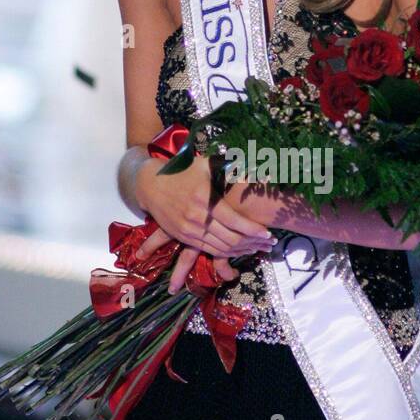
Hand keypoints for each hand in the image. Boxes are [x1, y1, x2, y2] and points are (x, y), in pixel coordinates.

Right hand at [135, 155, 274, 290]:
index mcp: (206, 199)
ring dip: (242, 251)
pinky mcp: (184, 237)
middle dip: (253, 244)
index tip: (269, 234)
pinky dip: (226, 254)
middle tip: (269, 245)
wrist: (151, 185)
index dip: (254, 230)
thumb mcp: (206, 165)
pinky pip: (209, 250)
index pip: (236, 221)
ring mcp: (190, 230)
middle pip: (231, 238)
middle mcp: (198, 218)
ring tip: (258, 249)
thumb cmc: (183, 171)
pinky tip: (238, 252)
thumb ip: (231, 168)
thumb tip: (260, 166)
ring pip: (221, 248)